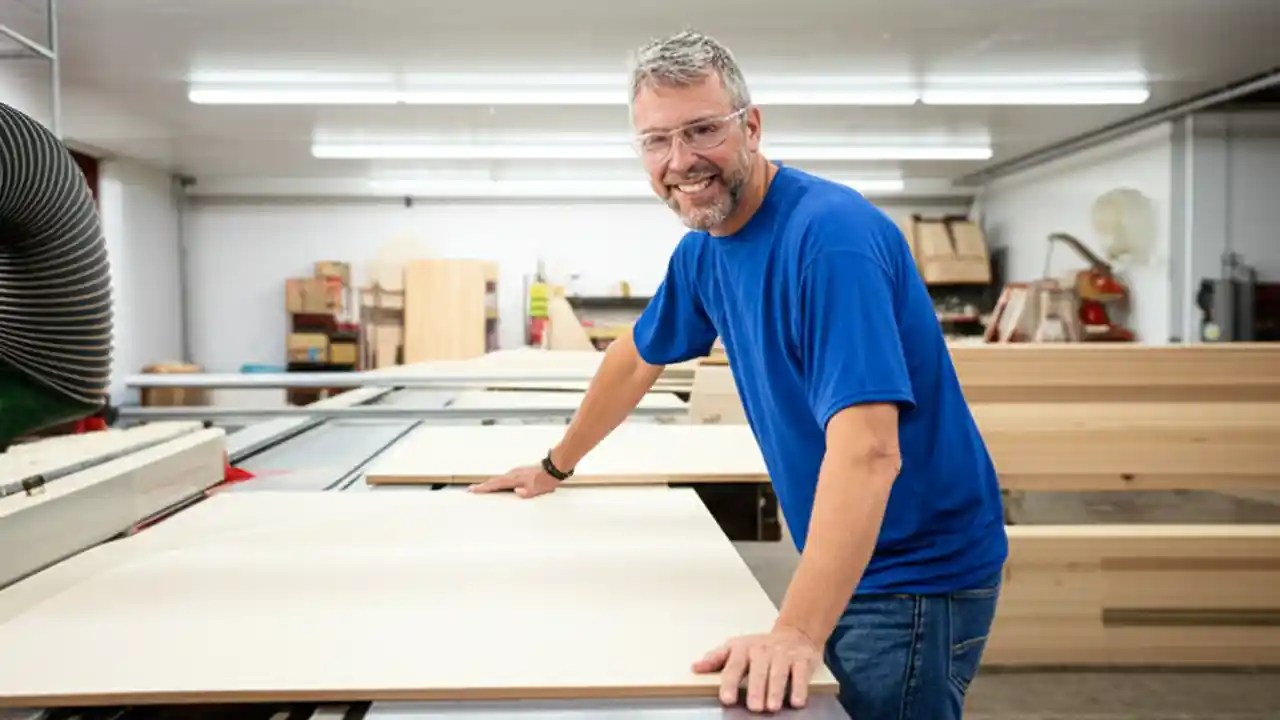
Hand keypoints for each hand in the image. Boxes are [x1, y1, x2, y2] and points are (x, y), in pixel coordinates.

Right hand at [467, 464, 560, 497]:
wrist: (554, 467)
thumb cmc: (546, 478)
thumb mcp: (537, 489)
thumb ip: (526, 493)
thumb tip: (516, 493)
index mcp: (514, 478)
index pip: (496, 484)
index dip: (484, 487)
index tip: (473, 489)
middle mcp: (514, 474)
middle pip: (495, 481)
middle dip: (484, 485)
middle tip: (473, 489)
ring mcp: (517, 472)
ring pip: (500, 479)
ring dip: (491, 484)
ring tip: (483, 488)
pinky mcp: (521, 472)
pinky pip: (507, 478)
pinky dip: (500, 482)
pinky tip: (501, 485)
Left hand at [693, 625, 821, 712]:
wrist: (794, 633)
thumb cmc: (761, 647)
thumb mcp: (736, 648)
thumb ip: (716, 659)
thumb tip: (695, 668)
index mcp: (744, 649)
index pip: (734, 666)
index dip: (730, 683)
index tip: (727, 698)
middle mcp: (763, 651)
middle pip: (759, 671)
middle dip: (756, 689)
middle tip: (754, 707)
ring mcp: (784, 655)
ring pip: (779, 673)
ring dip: (776, 690)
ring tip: (772, 706)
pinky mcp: (803, 660)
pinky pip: (801, 674)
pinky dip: (800, 688)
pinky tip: (797, 701)